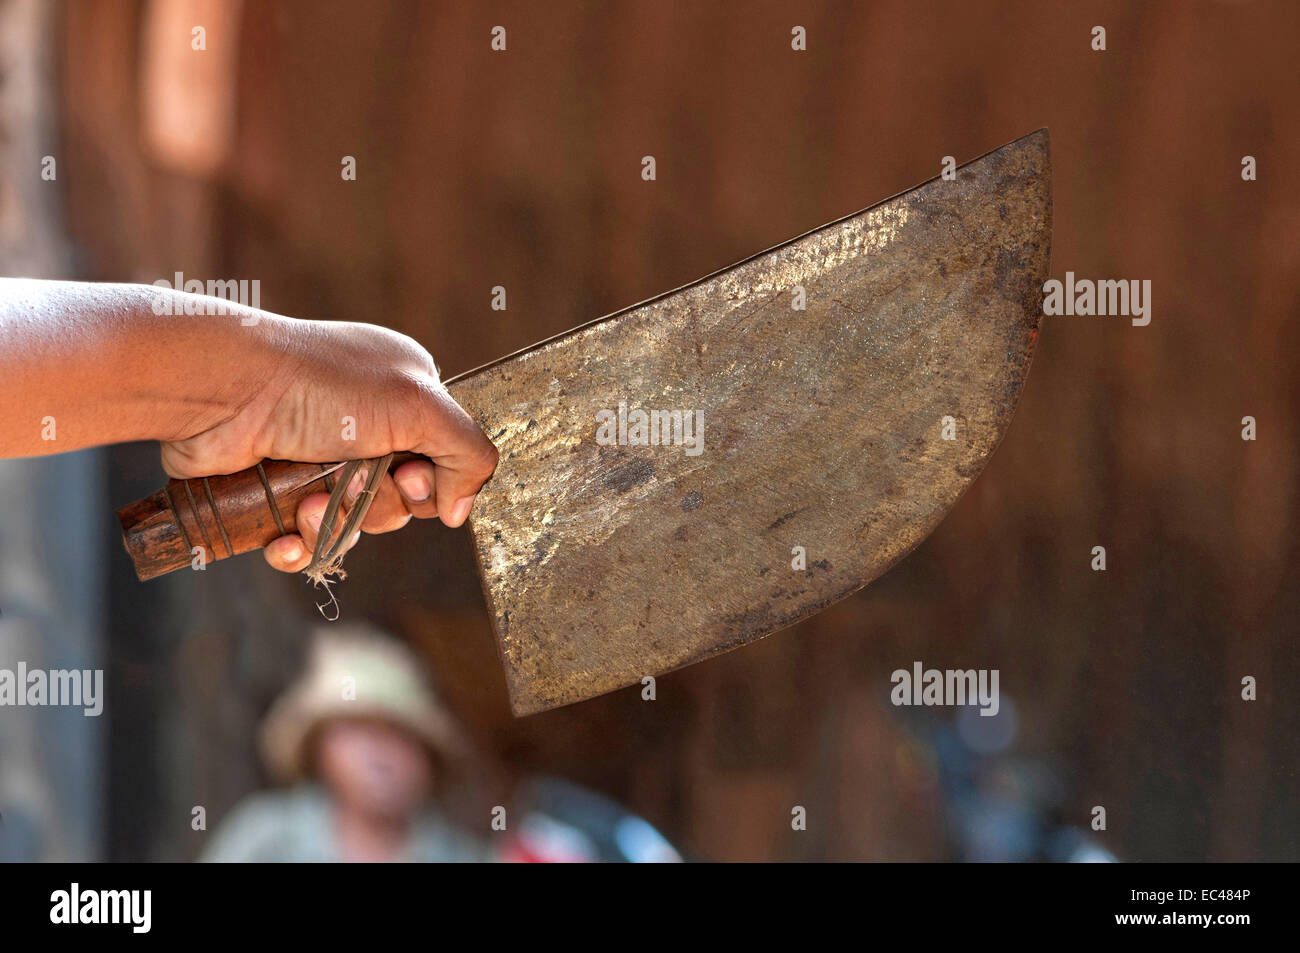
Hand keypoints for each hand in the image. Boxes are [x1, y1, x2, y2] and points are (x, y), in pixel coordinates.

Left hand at [159, 317, 497, 572]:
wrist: (223, 390)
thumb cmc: (319, 383)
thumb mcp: (420, 403)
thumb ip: (469, 452)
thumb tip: (460, 511)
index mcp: (404, 394)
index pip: (442, 459)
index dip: (430, 481)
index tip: (408, 472)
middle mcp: (364, 424)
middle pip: (401, 499)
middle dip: (378, 504)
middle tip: (351, 480)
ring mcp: (318, 457)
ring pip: (353, 524)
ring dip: (335, 525)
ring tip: (305, 504)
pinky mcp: (276, 489)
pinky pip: (304, 541)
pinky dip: (299, 548)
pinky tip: (284, 538)